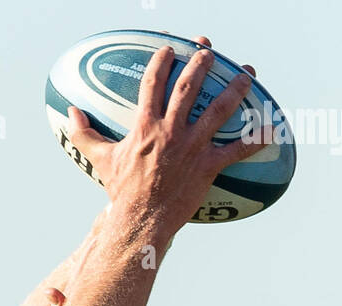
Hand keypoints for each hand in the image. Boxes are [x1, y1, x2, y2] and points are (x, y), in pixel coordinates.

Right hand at [66, 38, 266, 241]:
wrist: (140, 221)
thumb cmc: (121, 193)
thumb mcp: (100, 160)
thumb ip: (85, 134)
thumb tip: (69, 113)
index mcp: (146, 126)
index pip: (153, 83)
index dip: (161, 62)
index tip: (170, 48)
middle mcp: (171, 131)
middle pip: (189, 88)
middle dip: (201, 64)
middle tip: (210, 51)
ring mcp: (192, 148)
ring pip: (219, 109)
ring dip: (236, 88)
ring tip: (247, 72)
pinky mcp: (208, 166)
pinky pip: (237, 150)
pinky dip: (256, 138)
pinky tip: (271, 126)